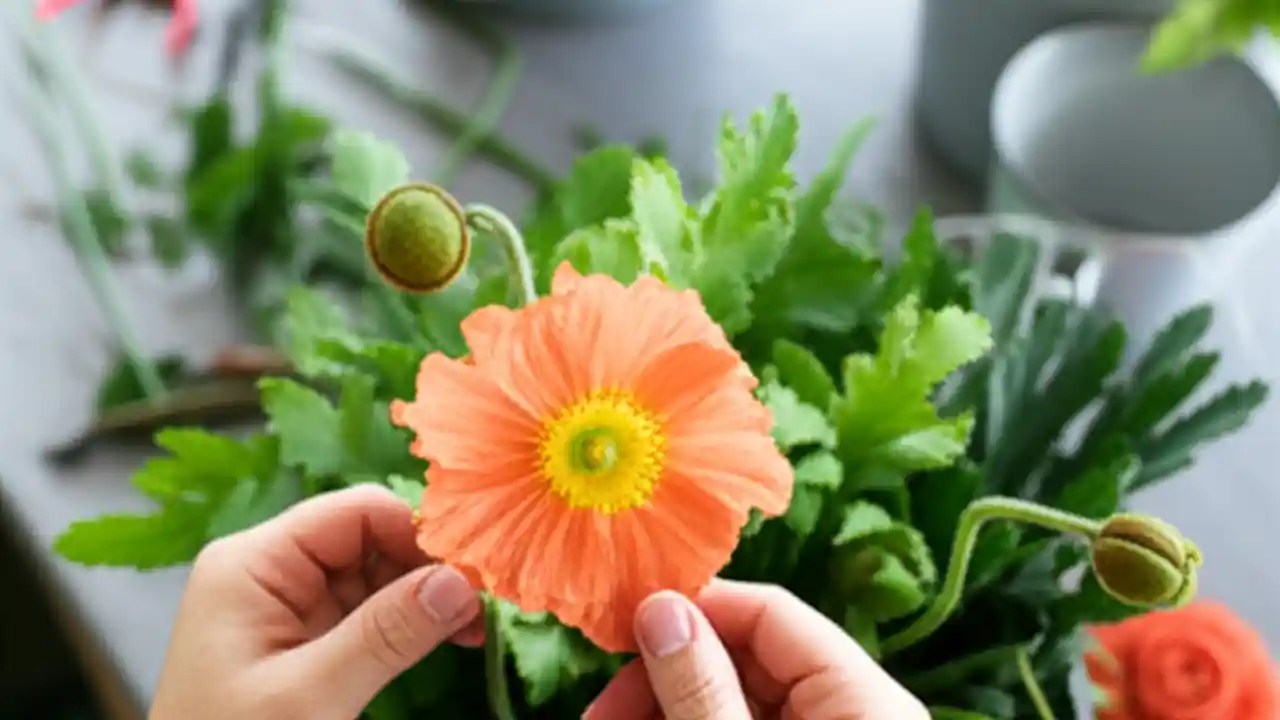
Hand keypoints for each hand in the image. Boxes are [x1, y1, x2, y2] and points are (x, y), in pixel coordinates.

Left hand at [150, 485, 481, 719]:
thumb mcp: (310, 696)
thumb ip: (386, 634)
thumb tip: (461, 581)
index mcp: (252, 564)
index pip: (354, 513)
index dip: (419, 534)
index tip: (474, 573)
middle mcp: (269, 572)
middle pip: (370, 539)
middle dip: (428, 568)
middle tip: (483, 609)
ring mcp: (288, 608)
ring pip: (377, 575)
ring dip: (426, 597)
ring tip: (473, 630)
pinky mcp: (305, 643)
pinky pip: (370, 613)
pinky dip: (410, 624)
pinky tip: (448, 638)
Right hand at [586, 581, 927, 719]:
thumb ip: (703, 691)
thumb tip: (660, 607)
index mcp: (865, 699)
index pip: (770, 611)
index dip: (695, 608)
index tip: (623, 625)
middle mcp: (850, 712)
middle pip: (744, 659)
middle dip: (661, 677)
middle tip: (599, 710)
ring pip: (729, 701)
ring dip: (660, 710)